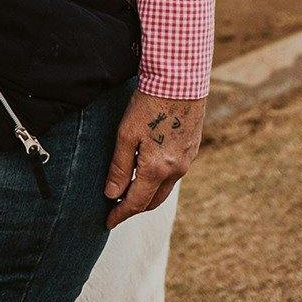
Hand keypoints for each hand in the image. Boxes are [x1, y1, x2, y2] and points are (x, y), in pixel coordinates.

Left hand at [104, 91, 202, 226]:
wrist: (181, 80)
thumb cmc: (149, 104)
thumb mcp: (126, 135)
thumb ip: (119, 167)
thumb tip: (111, 194)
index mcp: (157, 169)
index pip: (136, 203)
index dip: (120, 214)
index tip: (108, 222)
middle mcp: (175, 170)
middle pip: (153, 201)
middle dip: (135, 208)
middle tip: (118, 208)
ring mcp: (187, 160)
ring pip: (165, 188)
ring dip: (148, 193)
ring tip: (131, 190)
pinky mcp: (192, 148)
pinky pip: (175, 173)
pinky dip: (160, 179)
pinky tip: (150, 170)